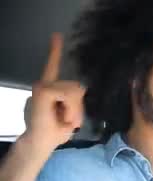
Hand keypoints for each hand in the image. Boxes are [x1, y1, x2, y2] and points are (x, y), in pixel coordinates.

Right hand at [21, 33, 84, 152]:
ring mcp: (43, 86)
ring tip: (62, 118)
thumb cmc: (56, 130)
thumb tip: (80, 89)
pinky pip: (67, 95)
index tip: (57, 35)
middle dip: (78, 106)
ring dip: (74, 109)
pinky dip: (69, 109)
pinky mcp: (43, 91)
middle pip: (78, 87)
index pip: (54, 66)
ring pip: (75, 92)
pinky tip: (59, 116)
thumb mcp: (71, 113)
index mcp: (52, 88)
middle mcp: (46, 83)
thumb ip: (75, 99)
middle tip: (67, 118)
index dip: (55, 51)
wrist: (41, 142)